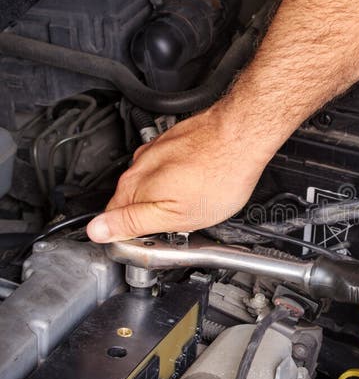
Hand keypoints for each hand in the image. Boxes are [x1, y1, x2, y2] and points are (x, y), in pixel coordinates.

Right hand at [86, 105, 272, 242]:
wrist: (241, 136)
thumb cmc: (219, 175)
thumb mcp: (175, 216)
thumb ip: (133, 224)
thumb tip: (97, 230)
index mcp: (133, 187)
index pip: (111, 220)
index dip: (127, 237)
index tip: (147, 243)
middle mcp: (139, 165)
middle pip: (130, 201)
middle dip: (148, 217)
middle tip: (176, 226)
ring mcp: (155, 151)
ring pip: (149, 184)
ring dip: (163, 196)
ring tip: (191, 203)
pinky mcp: (171, 142)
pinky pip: (165, 167)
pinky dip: (177, 178)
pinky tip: (196, 183)